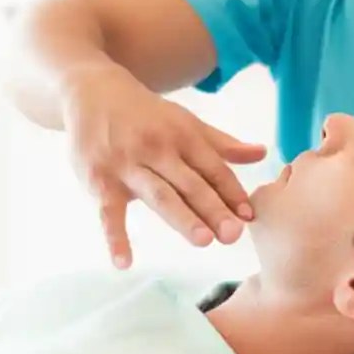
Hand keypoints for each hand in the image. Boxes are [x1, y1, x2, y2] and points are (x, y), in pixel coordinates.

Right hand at [60, 64, 266, 268]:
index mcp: (182, 135)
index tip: (249, 216)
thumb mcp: (184, 122)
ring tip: (203, 240)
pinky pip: (108, 212)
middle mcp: (157, 149)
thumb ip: (221, 144)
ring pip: (159, 194)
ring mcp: (127, 165)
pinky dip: (115, 237)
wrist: (91, 91)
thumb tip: (262, 154)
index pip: (212, 168)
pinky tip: (124, 263)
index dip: (232, 191)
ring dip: (181, 217)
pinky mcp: (100, 180)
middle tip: (233, 234)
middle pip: (190, 183)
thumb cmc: (145, 113)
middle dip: (213, 208)